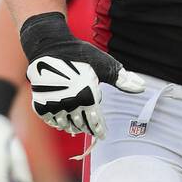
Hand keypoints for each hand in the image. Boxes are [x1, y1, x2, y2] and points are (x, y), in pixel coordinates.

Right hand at [20, 12, 143, 139]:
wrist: (49, 45)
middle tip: (90, 130)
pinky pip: (50, 120)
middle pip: (80, 126)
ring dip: (71, 127)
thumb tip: (141, 87)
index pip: (95, 123)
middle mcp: (70, 104)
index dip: (99, 131)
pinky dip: (56, 122)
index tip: (102, 136)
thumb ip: (121, 79)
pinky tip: (60, 121)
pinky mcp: (40, 103)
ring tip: (75, 127)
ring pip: (65, 125)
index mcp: (88, 97)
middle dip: (86, 128)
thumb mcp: (104, 64)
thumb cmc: (79, 53)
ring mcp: (54, 105)